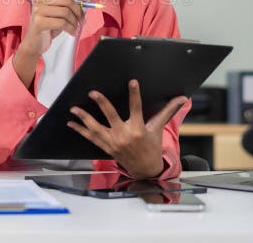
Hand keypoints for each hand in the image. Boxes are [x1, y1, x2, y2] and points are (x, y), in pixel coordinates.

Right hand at [13, 0, 87, 86]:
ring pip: (66, 12)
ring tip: (75, 28)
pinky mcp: (39, 22)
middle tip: (83, 20)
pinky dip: (71, 29)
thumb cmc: (49, 26)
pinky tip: (71, 32)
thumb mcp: (59, 12)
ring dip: (75, 22)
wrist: (35, 43)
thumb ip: (70, 5)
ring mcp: (38, 10)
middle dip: (79, 12)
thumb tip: (86, 2)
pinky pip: (62, 23)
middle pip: (67, 0)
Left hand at [67, 79, 187, 179]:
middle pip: (111, 116)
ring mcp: (113, 142)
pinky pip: (90, 138)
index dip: (135, 94)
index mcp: (138, 129)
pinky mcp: (106, 147)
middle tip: (93, 93)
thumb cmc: (152, 147)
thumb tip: (182, 99)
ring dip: (84, 118)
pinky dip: (80, 130)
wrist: (145, 170)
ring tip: (74, 109)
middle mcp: (124, 135)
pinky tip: (71, 123)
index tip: (132, 82)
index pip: (137, 107)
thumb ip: (167, 111)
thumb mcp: (158, 128)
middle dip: (101, 104)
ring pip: (96, 128)